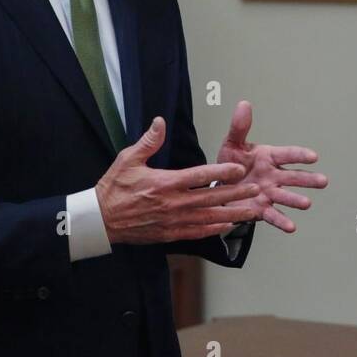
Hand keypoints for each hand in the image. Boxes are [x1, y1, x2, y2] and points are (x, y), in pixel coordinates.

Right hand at [95, 117, 261, 244]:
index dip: (221, 172)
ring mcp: (173, 220)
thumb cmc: (114, 188)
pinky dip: (214, 229)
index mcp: (165, 183)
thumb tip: (160, 122)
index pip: (199, 176)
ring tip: (252, 210)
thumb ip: (148, 141)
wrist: (100, 220)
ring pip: (209, 217)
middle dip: (236, 193)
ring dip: (232, 213)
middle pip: (211, 198)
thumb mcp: (128, 159)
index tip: (239, 169)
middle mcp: (173, 203)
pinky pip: (197, 232)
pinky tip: (228, 225)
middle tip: (256, 189)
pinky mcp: (170, 234)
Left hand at [216, 100, 326, 232]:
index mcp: (269, 157)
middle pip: (293, 177)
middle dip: (308, 179)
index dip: (300, 155)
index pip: (287, 154)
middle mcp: (274, 176)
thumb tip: (244, 104)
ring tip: (307, 203)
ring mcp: (269, 193)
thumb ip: (239, 127)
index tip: (313, 156)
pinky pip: (273, 215)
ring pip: (286, 196)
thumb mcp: (232, 144)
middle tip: (323, 181)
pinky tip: (292, 227)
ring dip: (297, 200)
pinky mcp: (262, 209)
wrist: (219, 186)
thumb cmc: (231, 163)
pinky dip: (282, 221)